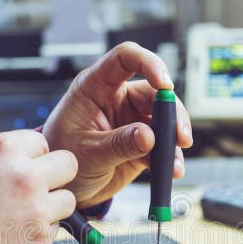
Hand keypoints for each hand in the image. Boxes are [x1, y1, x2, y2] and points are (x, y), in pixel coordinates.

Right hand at [0, 130, 77, 243]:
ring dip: (52, 207)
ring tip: (25, 217)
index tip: (25, 168)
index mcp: (4, 151)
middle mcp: (27, 176)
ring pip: (68, 200)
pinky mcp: (41, 240)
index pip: (41, 142)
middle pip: (68, 164)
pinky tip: (17, 238)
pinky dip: (40, 234)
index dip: (33, 157)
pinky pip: (56, 230)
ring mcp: (38, 209)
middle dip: (56, 175)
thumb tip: (7, 158)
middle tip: (40, 188)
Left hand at [42, 42, 192, 208]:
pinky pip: (162, 143)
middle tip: (179, 136)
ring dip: (174, 137)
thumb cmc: (63, 157)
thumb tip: (149, 136)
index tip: (165, 85)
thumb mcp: (87, 153)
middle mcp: (116, 98)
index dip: (148, 64)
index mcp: (95, 88)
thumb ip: (117, 144)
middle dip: (171, 113)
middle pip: (154, 92)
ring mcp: (131, 119)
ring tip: (174, 161)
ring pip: (164, 117)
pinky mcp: (141, 141)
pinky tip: (172, 169)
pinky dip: (170, 156)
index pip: (124, 59)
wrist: (64, 185)